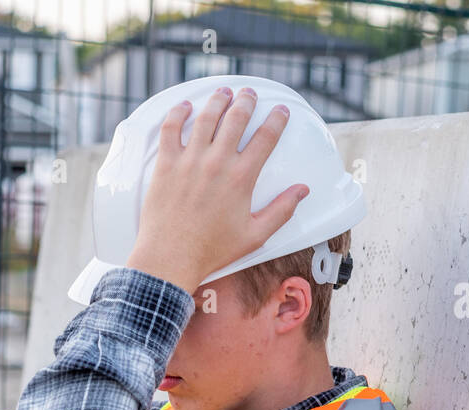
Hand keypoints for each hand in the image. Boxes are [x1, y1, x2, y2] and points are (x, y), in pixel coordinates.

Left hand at [124, 86, 307, 293]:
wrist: (170, 258)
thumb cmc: (212, 250)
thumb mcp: (254, 236)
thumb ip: (281, 211)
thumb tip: (302, 190)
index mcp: (242, 178)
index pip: (266, 137)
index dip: (277, 120)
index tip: (282, 111)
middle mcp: (217, 163)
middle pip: (236, 118)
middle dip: (247, 101)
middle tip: (250, 94)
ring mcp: (189, 161)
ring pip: (206, 117)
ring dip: (218, 100)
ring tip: (224, 92)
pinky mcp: (166, 164)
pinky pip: (171, 128)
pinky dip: (179, 112)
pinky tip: (186, 106)